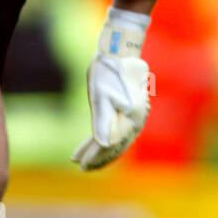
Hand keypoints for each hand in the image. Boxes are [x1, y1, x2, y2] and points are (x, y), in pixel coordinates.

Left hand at [72, 9, 151, 170]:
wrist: (119, 50)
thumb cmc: (108, 70)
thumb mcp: (101, 94)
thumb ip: (103, 120)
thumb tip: (102, 144)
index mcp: (130, 117)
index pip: (111, 144)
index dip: (96, 157)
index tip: (81, 165)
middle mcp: (136, 119)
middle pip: (116, 146)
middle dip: (99, 158)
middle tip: (82, 167)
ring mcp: (134, 115)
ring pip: (117, 139)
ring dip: (101, 151)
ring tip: (84, 158)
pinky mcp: (128, 109)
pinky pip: (117, 129)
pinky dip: (105, 138)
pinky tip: (94, 142)